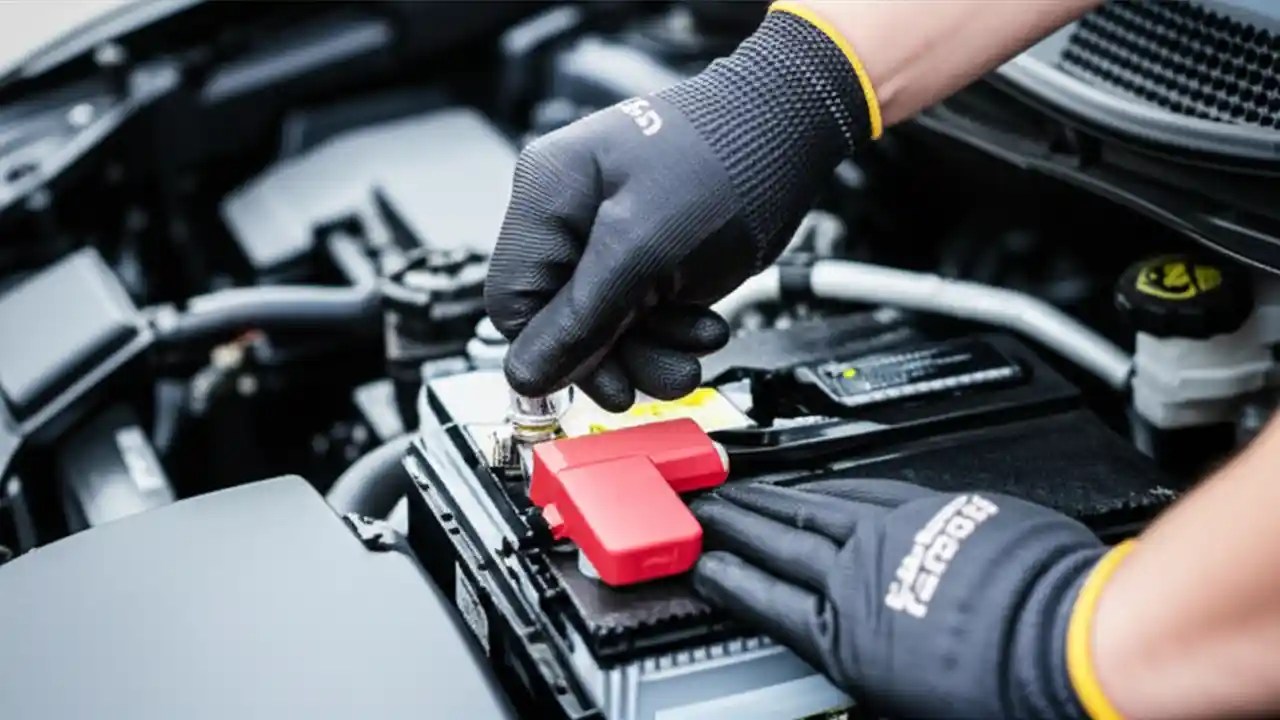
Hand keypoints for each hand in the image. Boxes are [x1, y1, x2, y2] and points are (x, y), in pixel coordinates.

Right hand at [484, 7, 874, 410]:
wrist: (786, 135)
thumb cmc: (719, 162)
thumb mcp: (643, 249)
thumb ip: (582, 317)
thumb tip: (527, 373)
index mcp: (546, 199)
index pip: (513, 301)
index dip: (550, 349)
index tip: (596, 378)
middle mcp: (568, 219)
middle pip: (562, 321)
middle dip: (613, 355)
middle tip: (652, 378)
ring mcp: (608, 241)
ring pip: (605, 328)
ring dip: (649, 351)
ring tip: (693, 348)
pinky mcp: (645, 258)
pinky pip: (640, 316)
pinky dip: (671, 332)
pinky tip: (701, 328)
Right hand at [691, 479, 1112, 718]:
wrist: (1065, 641)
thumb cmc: (1004, 687)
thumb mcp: (914, 705)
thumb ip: (876, 681)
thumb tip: (867, 680)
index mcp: (847, 635)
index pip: (767, 600)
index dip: (731, 581)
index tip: (706, 565)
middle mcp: (860, 578)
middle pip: (780, 543)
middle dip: (737, 525)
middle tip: (707, 510)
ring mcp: (895, 536)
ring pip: (818, 507)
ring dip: (777, 499)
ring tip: (749, 490)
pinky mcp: (934, 510)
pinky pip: (870, 489)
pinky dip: (836, 486)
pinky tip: (826, 483)